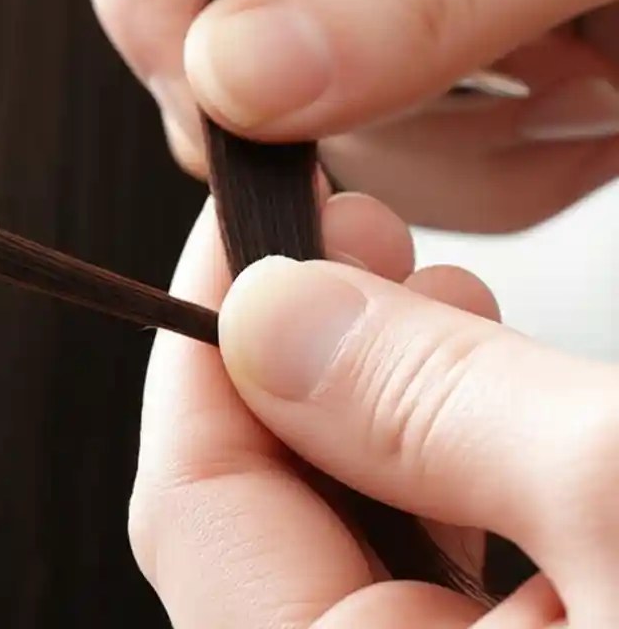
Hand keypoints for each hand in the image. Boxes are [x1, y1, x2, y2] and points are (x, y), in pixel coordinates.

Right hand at [88, 0, 618, 231]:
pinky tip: (587, 104)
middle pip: (225, 31)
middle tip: (499, 84)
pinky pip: (404, 138)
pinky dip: (495, 155)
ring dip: (449, 141)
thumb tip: (231, 74)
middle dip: (348, 105)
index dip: (156, 0)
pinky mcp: (445, 35)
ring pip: (313, 110)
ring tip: (588, 80)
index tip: (225, 102)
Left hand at [132, 192, 618, 626]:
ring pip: (357, 519)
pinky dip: (451, 453)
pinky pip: (439, 552)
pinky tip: (492, 381)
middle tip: (353, 234)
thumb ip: (427, 407)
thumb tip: (270, 310)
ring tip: (444, 294)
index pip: (193, 504)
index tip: (242, 219)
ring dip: (385, 391)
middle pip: (268, 504)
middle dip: (304, 350)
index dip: (206, 337)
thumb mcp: (609, 492)